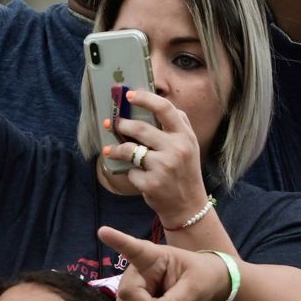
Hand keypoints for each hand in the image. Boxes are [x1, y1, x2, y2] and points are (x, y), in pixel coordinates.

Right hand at [97, 226, 232, 300]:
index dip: (117, 241)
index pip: (134, 248)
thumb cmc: (201, 279)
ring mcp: (130, 285)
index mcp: (154, 256)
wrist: (203, 286)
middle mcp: (136, 269)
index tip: (103, 232)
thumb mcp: (195, 290)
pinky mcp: (128, 300)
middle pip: (128, 293)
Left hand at [104, 89, 211, 226]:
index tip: (129, 95)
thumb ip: (177, 125)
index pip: (165, 109)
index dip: (145, 98)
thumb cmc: (185, 172)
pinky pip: (132, 171)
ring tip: (110, 150)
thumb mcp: (189, 146)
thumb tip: (152, 104)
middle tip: (113, 124)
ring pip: (130, 149)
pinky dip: (132, 173)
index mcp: (185, 137)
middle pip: (140, 128)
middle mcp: (177, 149)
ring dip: (116, 149)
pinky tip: (137, 176)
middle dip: (122, 124)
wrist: (188, 206)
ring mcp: (164, 167)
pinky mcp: (152, 183)